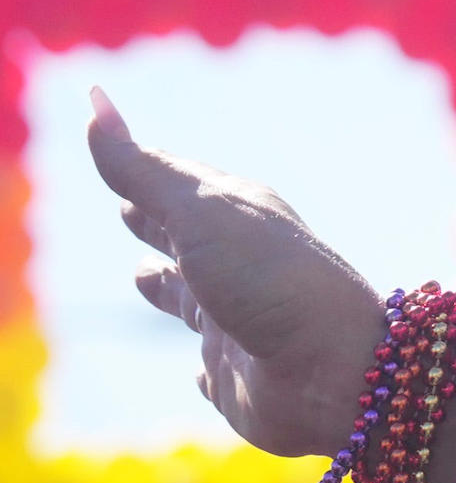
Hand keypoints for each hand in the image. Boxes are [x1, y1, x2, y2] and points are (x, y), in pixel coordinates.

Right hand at [85, 90, 392, 458]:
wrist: (334, 373)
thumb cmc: (272, 281)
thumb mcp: (201, 211)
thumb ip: (145, 170)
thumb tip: (95, 104)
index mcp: (240, 218)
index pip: (182, 184)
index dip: (149, 170)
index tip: (120, 149)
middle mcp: (240, 268)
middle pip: (185, 237)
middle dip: (155, 221)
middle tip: (128, 207)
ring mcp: (239, 324)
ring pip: (192, 299)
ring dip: (169, 287)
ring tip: (144, 274)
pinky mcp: (237, 379)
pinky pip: (213, 370)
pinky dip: (203, 368)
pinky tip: (202, 373)